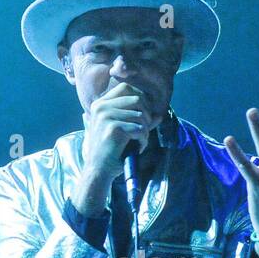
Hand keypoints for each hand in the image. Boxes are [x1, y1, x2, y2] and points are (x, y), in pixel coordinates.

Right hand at [72, 82, 153, 216]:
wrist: (99, 169)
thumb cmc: (112, 150)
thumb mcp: (124, 131)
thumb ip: (140, 121)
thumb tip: (159, 115)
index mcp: (100, 104)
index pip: (126, 88)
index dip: (141, 99)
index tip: (144, 116)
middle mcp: (101, 107)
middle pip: (137, 98)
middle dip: (146, 115)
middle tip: (144, 130)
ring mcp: (106, 116)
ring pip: (140, 115)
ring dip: (145, 131)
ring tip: (139, 141)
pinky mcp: (113, 128)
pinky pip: (140, 128)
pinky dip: (143, 140)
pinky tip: (138, 148)